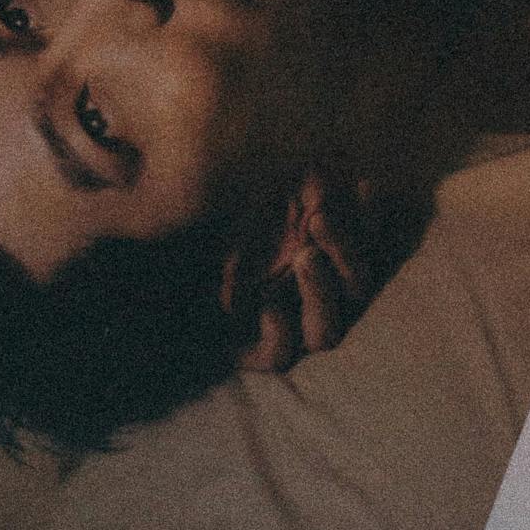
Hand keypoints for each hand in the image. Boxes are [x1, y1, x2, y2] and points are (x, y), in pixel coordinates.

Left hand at [223, 173, 385, 374]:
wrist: (157, 274)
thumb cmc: (210, 226)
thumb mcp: (249, 198)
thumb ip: (289, 188)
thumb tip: (324, 173)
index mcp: (322, 263)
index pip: (363, 249)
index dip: (372, 221)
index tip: (364, 186)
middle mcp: (312, 301)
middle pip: (356, 289)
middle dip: (347, 253)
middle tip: (320, 219)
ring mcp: (285, 330)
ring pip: (326, 333)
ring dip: (322, 292)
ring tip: (303, 257)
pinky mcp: (252, 354)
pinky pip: (279, 356)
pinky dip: (279, 332)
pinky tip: (268, 307)